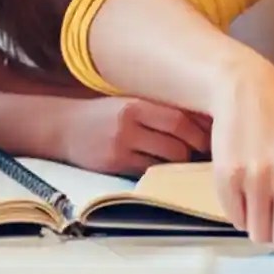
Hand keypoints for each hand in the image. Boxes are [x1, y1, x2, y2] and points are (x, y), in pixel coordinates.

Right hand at [52, 97, 210, 175]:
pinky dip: (161, 171)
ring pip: (164, 161)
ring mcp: (119, 148)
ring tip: (186, 160)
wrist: (62, 125)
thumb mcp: (129, 101)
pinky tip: (164, 168)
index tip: (211, 136)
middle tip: (204, 152)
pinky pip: (147, 172)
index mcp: (135, 104)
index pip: (178, 119)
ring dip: (179, 163)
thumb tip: (202, 119)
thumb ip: (159, 109)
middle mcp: (128, 125)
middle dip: (194, 151)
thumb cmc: (104, 112)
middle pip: (175, 144)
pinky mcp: (113, 166)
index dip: (199, 131)